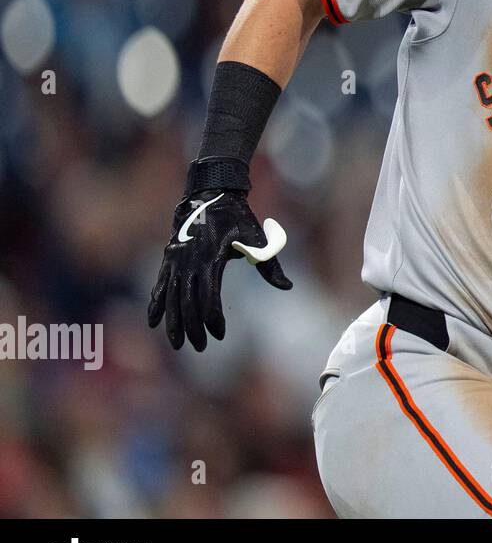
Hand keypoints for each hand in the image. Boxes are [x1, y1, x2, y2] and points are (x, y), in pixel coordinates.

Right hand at [148, 184, 291, 351]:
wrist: (210, 194)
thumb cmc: (237, 217)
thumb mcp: (256, 237)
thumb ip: (269, 264)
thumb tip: (287, 287)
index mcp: (210, 259)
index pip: (208, 297)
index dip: (213, 319)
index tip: (220, 335)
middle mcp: (189, 262)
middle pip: (187, 302)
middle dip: (193, 327)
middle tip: (200, 348)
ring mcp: (176, 260)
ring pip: (171, 297)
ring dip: (173, 322)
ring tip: (177, 344)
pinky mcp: (169, 258)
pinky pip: (160, 285)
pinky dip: (156, 303)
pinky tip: (153, 322)